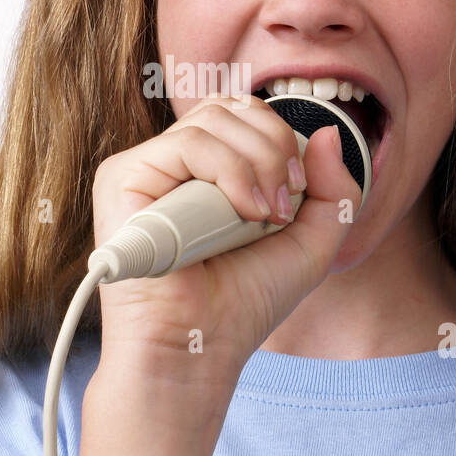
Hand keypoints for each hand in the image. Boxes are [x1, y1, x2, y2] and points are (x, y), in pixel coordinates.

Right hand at [90, 91, 360, 384]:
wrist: (198, 348)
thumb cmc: (242, 302)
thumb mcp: (310, 241)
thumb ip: (332, 189)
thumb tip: (329, 131)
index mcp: (205, 169)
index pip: (242, 114)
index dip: (280, 138)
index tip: (300, 192)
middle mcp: (171, 162)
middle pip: (230, 107)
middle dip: (275, 146)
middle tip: (286, 205)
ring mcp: (144, 167)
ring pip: (212, 121)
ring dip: (257, 163)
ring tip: (266, 215)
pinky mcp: (122, 177)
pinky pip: (186, 143)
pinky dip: (229, 171)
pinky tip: (243, 211)